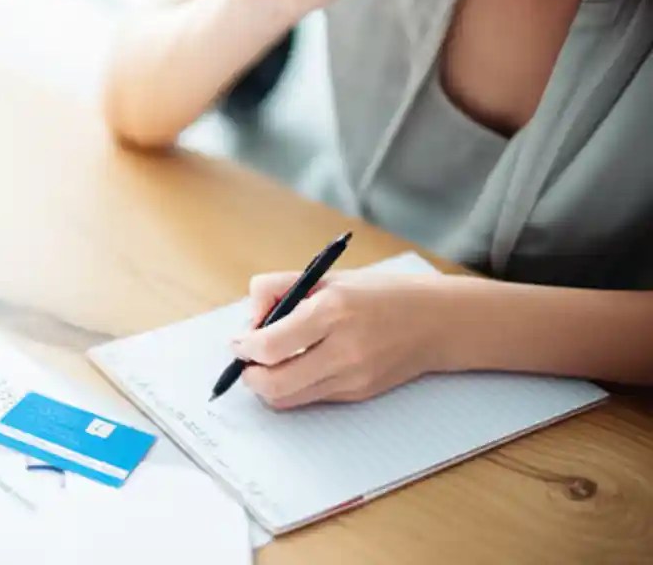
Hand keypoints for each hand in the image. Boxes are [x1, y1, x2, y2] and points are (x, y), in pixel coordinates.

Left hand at [230, 269, 449, 408]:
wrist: (438, 321)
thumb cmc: (378, 294)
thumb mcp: (326, 277)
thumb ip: (278, 289)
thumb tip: (248, 320)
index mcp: (333, 310)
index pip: (269, 346)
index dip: (243, 348)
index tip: (238, 341)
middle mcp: (343, 349)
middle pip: (273, 385)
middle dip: (248, 375)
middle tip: (246, 360)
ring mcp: (352, 377)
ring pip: (286, 398)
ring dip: (266, 385)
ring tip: (268, 363)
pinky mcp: (358, 394)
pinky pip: (309, 398)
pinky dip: (292, 386)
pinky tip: (296, 366)